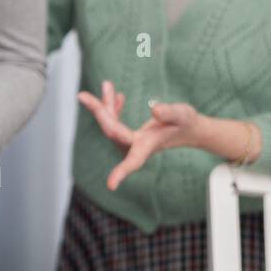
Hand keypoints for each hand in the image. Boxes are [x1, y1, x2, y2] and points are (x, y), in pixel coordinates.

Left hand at [78, 80, 199, 189]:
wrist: (188, 129)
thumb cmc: (186, 122)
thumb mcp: (182, 114)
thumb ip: (170, 112)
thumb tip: (154, 109)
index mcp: (148, 146)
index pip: (133, 161)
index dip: (121, 173)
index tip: (110, 186)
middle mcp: (135, 147)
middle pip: (111, 131)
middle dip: (98, 112)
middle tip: (82, 96)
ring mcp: (129, 143)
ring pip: (110, 124)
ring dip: (105, 105)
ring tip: (107, 85)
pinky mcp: (128, 136)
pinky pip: (113, 122)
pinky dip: (112, 108)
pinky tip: (116, 95)